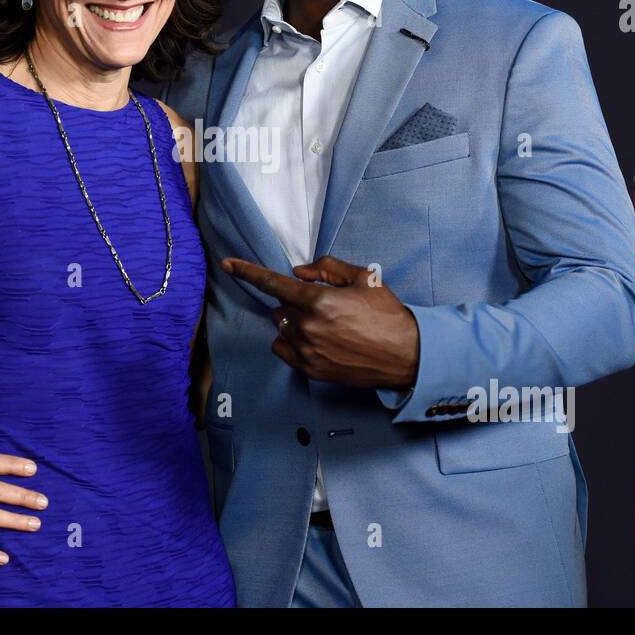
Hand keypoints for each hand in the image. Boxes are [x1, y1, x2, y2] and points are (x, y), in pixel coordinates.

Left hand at [220, 254, 420, 389]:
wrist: (406, 355)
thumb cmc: (387, 314)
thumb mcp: (363, 278)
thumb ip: (327, 268)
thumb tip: (298, 272)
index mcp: (319, 301)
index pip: (273, 283)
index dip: (248, 272)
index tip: (228, 264)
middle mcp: (308, 327)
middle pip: (281, 306)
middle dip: (295, 301)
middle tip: (324, 305)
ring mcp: (307, 351)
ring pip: (281, 327)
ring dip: (294, 321)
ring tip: (326, 325)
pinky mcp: (310, 370)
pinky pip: (283, 349)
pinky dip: (293, 341)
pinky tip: (317, 340)